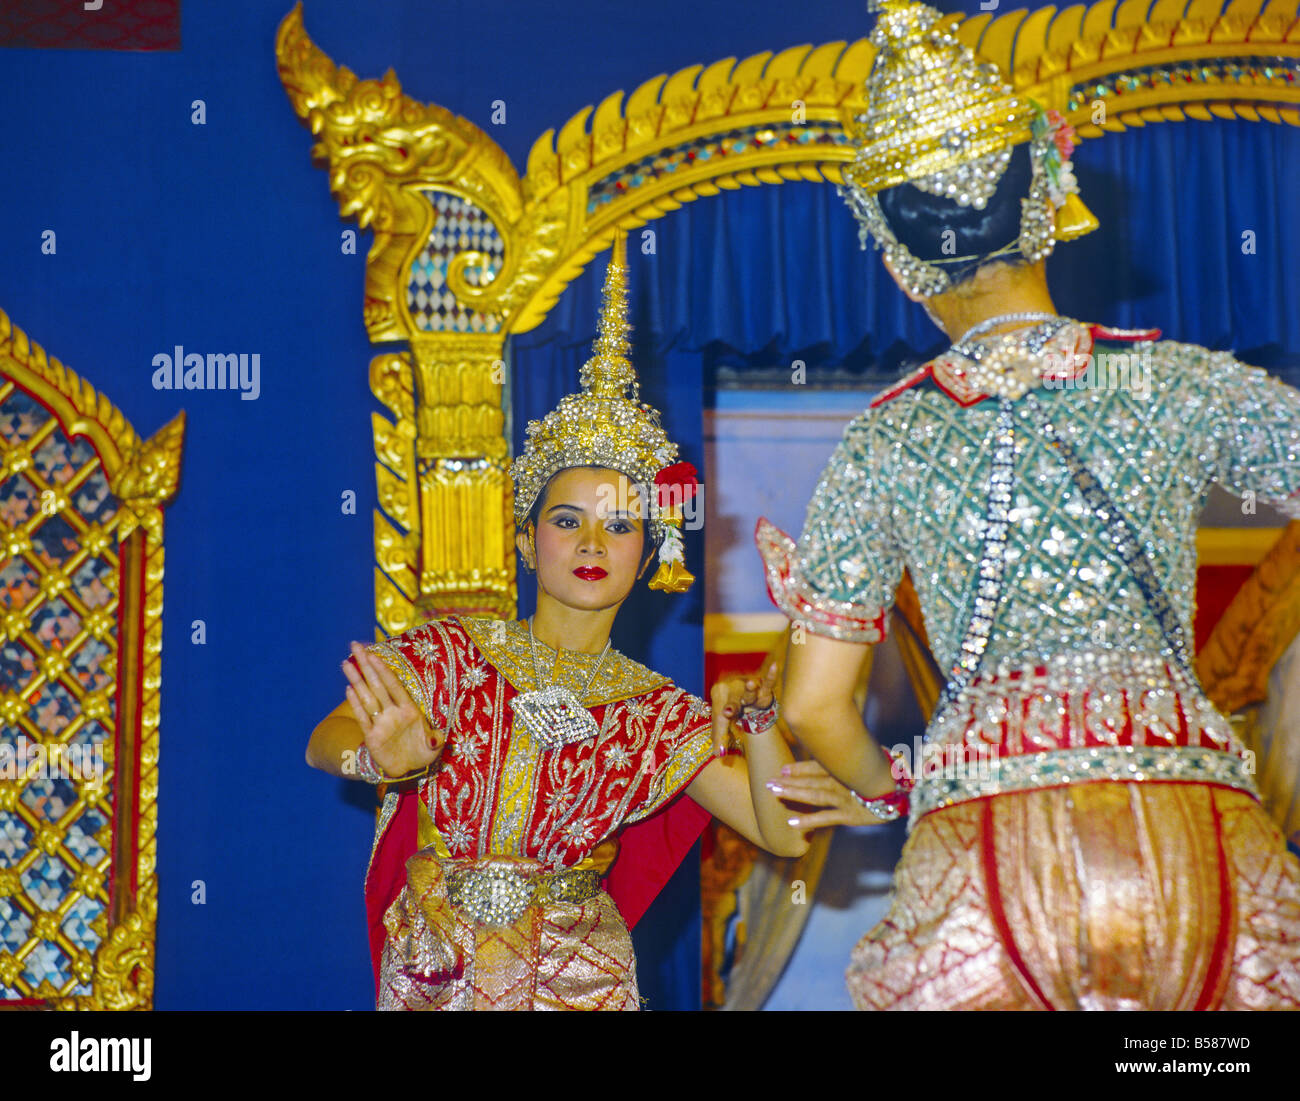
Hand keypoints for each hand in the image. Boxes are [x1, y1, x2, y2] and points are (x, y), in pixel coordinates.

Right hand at [343, 642, 444, 777]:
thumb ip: (434, 740)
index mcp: (409, 710)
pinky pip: (363, 718)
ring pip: (367, 697)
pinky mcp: (372, 737)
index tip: (375, 654)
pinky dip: (356, 704)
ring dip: (358, 680)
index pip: (394, 685)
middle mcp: (393, 713)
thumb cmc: (422, 753)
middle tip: (356, 646)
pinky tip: (349, 689)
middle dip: (367, 665)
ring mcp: (381, 723)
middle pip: (378, 684)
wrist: (408, 770)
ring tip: (346, 663)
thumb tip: (435, 739)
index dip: (384, 670)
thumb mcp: (433, 747)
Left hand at [708, 661, 778, 757]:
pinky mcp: (762, 686)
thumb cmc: (731, 707)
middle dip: (731, 706)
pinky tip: (775, 666)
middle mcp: (731, 687)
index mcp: (718, 694)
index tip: (718, 750)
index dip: (718, 731)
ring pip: (748, 691)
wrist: (741, 690)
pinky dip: (771, 676)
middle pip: (732, 700)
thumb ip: (720, 736)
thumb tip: (717, 755)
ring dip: (750, 689)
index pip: (718, 715)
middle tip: (727, 713)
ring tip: (751, 684)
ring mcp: (747, 685)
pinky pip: (767, 681)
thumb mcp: (722, 721)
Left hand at [763, 759, 896, 827]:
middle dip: (789, 781)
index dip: (799, 767)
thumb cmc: (886, 771)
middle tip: (769, 782)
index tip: (782, 769)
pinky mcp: (850, 816)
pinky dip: (808, 820)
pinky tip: (791, 822)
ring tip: (775, 793)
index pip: (818, 766)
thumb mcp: (869, 754)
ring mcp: (845, 798)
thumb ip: (851, 749)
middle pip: (811, 780)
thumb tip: (839, 733)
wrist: (906, 791)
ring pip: (815, 795)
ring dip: (794, 794)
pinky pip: (826, 818)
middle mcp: (842, 780)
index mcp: (845, 766)